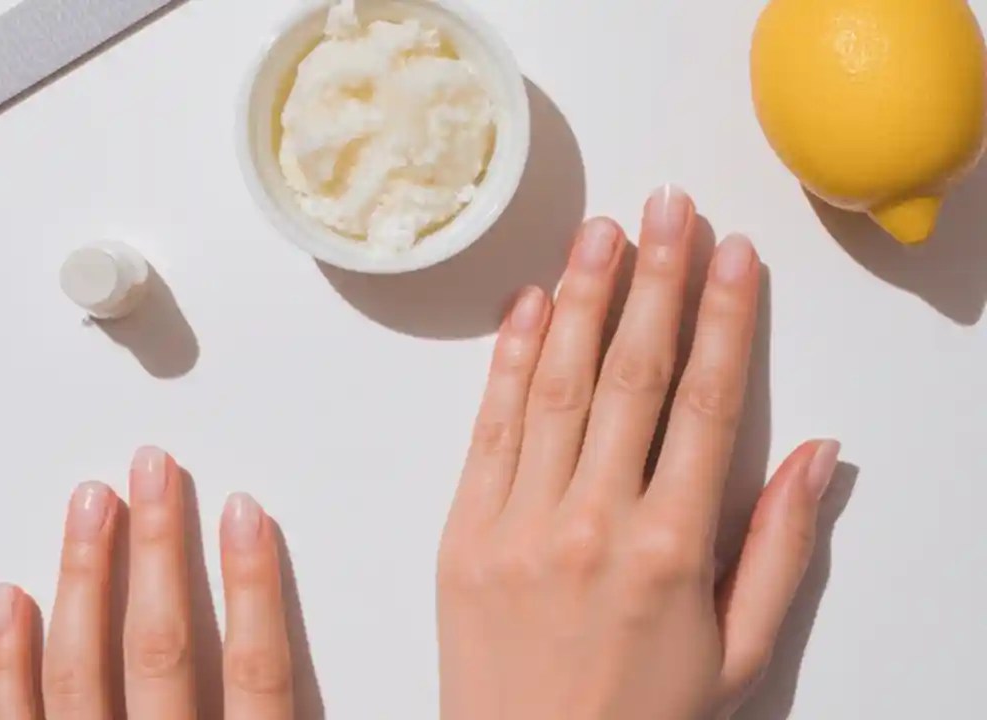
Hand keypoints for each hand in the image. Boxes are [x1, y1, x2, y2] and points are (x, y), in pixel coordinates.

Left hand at [0, 447, 294, 719]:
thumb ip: (275, 709)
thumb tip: (312, 669)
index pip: (255, 673)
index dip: (253, 588)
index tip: (244, 516)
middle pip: (161, 649)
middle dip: (158, 549)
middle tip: (154, 473)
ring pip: (80, 671)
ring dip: (86, 577)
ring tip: (91, 504)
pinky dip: (7, 659)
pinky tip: (13, 598)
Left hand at [437, 187, 839, 719]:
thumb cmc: (639, 718)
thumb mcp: (737, 653)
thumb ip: (776, 548)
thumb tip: (814, 454)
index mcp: (669, 549)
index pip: (705, 402)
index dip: (724, 317)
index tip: (733, 253)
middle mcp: (591, 522)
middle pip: (630, 373)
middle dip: (654, 280)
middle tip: (666, 206)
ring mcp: (516, 523)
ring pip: (552, 384)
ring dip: (578, 298)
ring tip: (600, 232)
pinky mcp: (462, 532)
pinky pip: (487, 428)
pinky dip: (505, 360)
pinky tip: (525, 304)